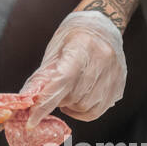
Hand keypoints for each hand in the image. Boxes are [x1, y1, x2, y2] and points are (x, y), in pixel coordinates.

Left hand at [18, 11, 126, 127]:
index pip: (62, 81)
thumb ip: (43, 76)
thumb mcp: (55, 50)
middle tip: (56, 91)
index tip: (32, 121)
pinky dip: (83, 111)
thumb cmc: (73, 36)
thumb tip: (27, 99)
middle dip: (60, 99)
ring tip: (69, 91)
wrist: (103, 24)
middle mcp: (102, 60)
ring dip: (71, 106)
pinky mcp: (119, 85)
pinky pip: (97, 110)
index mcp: (83, 46)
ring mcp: (114, 74)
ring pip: (85, 107)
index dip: (46, 103)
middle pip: (74, 97)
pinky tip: (78, 100)